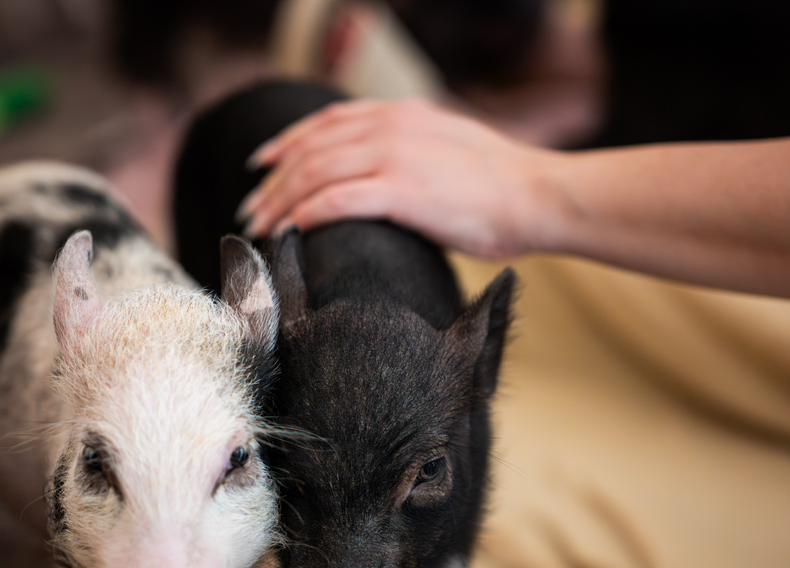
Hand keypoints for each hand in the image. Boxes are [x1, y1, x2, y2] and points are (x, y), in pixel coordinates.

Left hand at [238, 98, 558, 259]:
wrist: (539, 196)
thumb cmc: (503, 187)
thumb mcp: (450, 150)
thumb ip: (411, 154)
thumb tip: (386, 178)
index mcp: (402, 115)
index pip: (327, 121)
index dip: (287, 142)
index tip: (262, 163)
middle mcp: (391, 127)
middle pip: (310, 150)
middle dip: (272, 182)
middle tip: (250, 209)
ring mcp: (395, 156)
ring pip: (314, 173)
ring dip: (280, 201)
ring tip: (260, 227)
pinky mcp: (402, 190)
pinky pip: (336, 199)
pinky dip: (307, 213)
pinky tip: (291, 230)